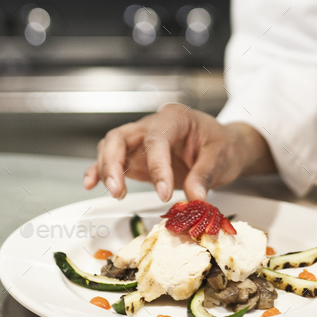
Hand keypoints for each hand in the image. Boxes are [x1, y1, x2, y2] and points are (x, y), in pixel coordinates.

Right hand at [83, 104, 274, 201]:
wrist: (225, 147)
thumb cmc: (223, 146)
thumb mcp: (222, 158)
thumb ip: (206, 176)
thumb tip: (194, 197)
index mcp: (175, 118)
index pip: (157, 138)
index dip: (156, 166)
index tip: (164, 193)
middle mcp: (153, 125)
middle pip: (122, 136)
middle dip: (114, 163)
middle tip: (118, 191)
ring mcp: (142, 140)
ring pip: (112, 146)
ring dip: (107, 169)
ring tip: (116, 193)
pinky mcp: (137, 156)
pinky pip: (112, 159)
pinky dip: (99, 170)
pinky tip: (91, 183)